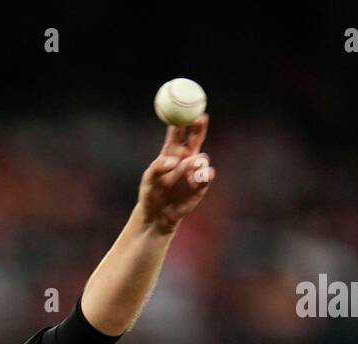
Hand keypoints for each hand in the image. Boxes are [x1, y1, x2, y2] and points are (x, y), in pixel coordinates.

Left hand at [138, 114, 214, 234]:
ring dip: (196, 161)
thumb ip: (159, 167)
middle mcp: (185, 158)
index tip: (182, 112)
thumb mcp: (150, 179)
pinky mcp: (201, 184)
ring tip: (187, 167)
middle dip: (199, 126)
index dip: (181, 122)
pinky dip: (203, 175)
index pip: (177, 133)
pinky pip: (208, 175)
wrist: (158, 215)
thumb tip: (174, 160)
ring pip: (202, 158)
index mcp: (171, 152)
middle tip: (200, 118)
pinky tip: (195, 181)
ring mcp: (194, 170)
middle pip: (195, 138)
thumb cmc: (151, 194)